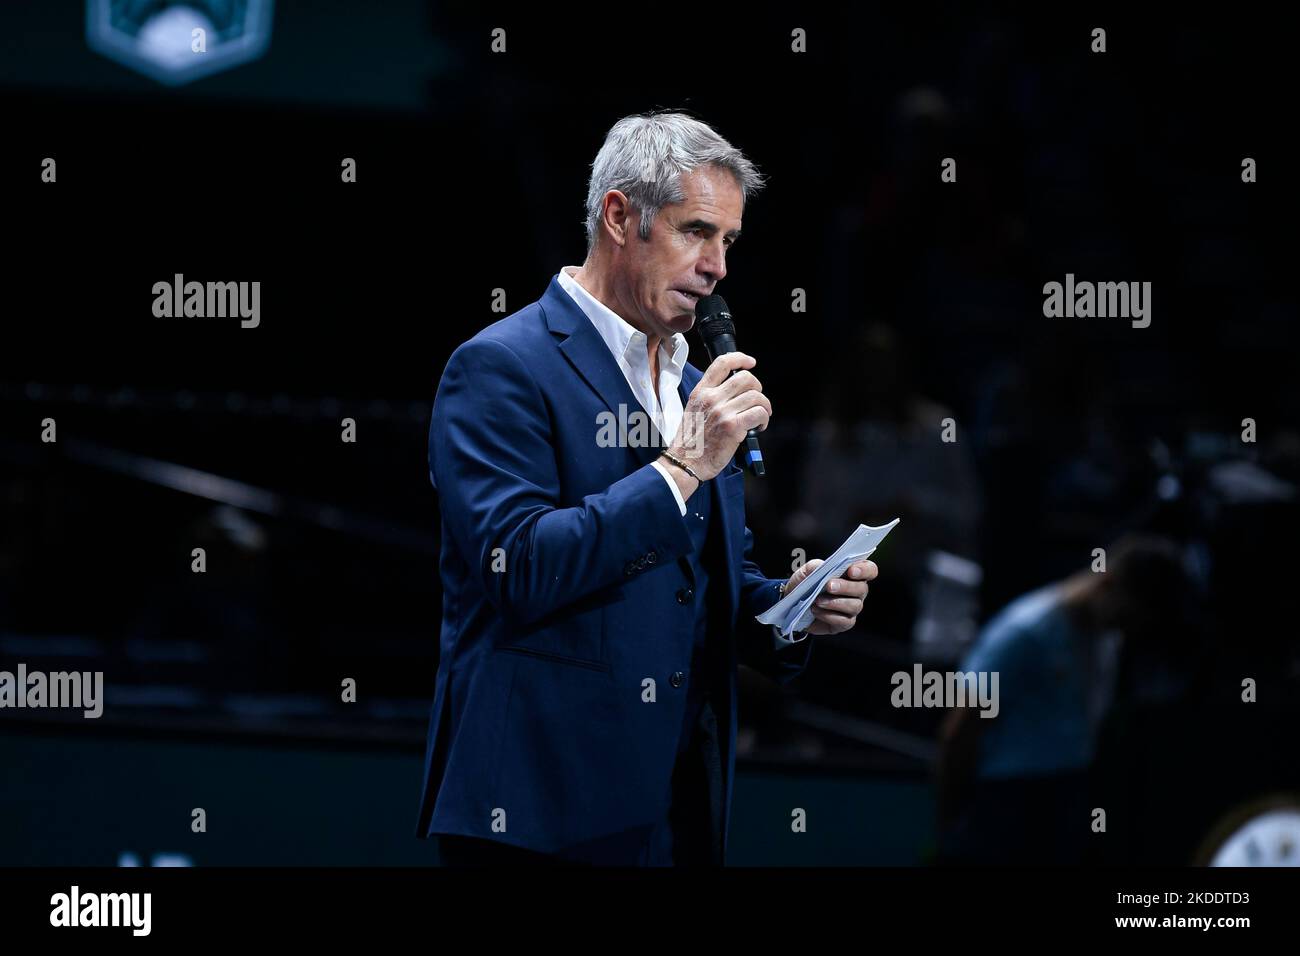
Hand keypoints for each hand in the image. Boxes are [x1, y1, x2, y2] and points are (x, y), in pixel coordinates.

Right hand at [667, 352, 770, 480]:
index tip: (750, 362)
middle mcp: (711, 399)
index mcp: (701, 392)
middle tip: (757, 400)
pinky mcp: (733, 427)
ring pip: (756, 396)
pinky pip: (759, 413)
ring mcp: (722, 412)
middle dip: (757, 388)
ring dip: (764, 406)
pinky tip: (759, 426)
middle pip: (745, 378)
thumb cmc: (691, 441)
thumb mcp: (693, 410)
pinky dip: (764, 419)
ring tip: (760, 416)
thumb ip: (711, 397)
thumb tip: (735, 392)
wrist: (685, 462)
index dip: (740, 358)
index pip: (722, 363)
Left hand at [783, 558, 877, 635]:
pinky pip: (844, 621)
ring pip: (855, 606)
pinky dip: (829, 616)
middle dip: (846, 587)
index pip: (869, 570)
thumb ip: (815, 566)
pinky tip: (816, 610)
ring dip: (836, 602)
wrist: (793, 604)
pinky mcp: (844, 623)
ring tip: (818, 600)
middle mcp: (856, 591)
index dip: (864, 570)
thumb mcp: (806, 571)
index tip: (851, 571)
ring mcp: (851, 608)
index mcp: (852, 574)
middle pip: (862, 588)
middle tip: (829, 586)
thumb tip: (823, 565)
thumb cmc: (805, 585)